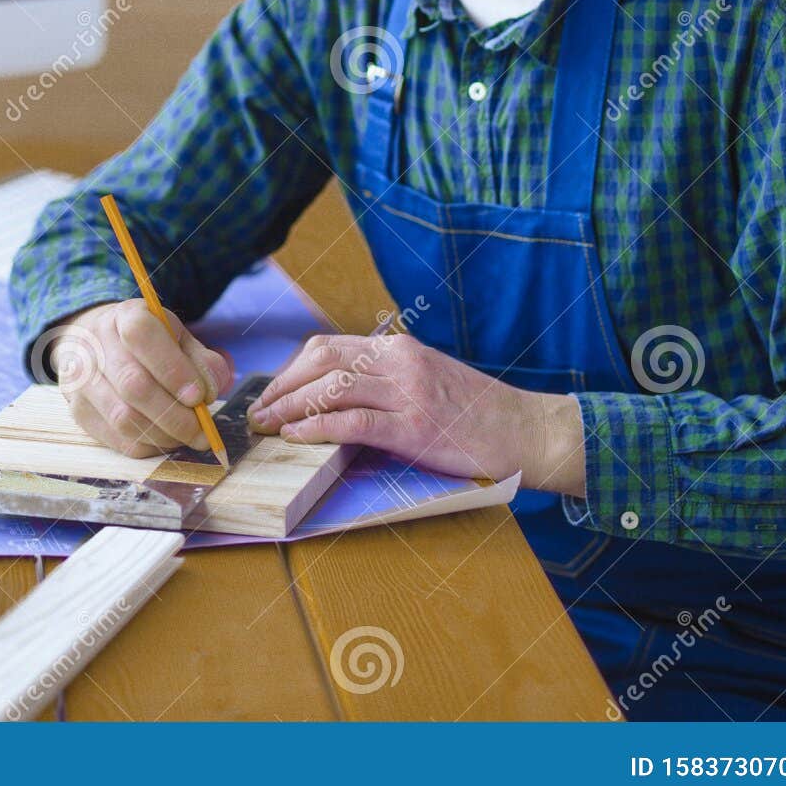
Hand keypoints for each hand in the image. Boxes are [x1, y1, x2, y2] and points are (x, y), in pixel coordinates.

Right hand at [46, 300, 233, 458]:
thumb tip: (211, 388)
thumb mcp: (178, 338)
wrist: (97, 344)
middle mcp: (96, 345)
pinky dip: (149, 446)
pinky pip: (117, 440)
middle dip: (176, 415)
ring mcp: (82, 380)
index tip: (200, 396)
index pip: (142, 335)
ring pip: (124, 419)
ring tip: (188, 436)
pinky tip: (166, 438)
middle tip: (203, 430)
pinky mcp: (79, 411)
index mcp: (125, 316)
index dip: (173, 368)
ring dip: (165, 435)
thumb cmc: (149, 343)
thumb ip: (201, 359)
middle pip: (133, 385)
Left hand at [245, 332, 585, 492]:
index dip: (289, 371)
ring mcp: (408, 393)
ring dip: (290, 408)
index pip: (327, 348)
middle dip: (281, 388)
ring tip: (268, 427)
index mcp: (399, 349)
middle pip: (321, 362)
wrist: (527, 430)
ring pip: (332, 389)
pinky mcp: (415, 427)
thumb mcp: (426, 379)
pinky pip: (354, 422)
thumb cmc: (476, 412)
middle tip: (257, 413)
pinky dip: (318, 428)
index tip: (270, 394)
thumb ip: (384, 379)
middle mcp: (400, 362)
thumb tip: (332, 395)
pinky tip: (297, 437)